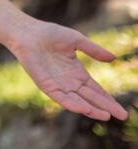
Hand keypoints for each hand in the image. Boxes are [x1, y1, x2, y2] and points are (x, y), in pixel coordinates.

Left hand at [9, 19, 130, 120]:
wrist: (27, 33)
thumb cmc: (49, 34)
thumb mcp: (77, 40)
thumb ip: (94, 50)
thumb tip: (114, 58)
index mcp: (77, 73)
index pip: (96, 90)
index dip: (108, 99)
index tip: (121, 109)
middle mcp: (68, 82)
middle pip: (90, 98)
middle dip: (105, 107)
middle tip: (122, 116)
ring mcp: (58, 85)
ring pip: (78, 101)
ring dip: (91, 109)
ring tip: (105, 116)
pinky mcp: (46, 85)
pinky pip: (61, 98)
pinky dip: (72, 104)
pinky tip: (84, 109)